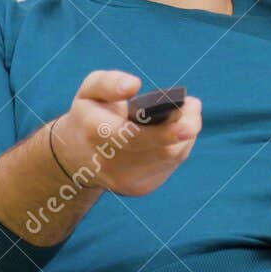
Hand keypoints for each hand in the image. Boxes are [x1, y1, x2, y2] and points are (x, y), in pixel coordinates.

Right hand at [54, 70, 200, 195]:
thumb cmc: (90, 115)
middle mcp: (110, 163)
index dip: (163, 132)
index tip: (189, 123)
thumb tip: (133, 85)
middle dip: (186, 126)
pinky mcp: (140, 188)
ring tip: (186, 113)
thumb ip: (108, 83)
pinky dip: (179, 145)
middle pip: (163, 150)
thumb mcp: (89, 91)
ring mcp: (126, 181)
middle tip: (192, 104)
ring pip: (172, 156)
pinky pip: (171, 164)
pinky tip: (175, 132)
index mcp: (95, 133)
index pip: (131, 136)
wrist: (78, 156)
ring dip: (186, 134)